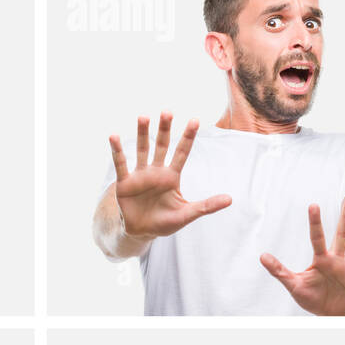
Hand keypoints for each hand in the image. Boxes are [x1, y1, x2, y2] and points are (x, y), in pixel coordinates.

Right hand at [109, 114, 230, 238]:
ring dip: (143, 133)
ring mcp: (140, 175)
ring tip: (143, 117)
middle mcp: (157, 171)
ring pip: (143, 149)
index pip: (182, 153)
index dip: (188, 137)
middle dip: (165, 129)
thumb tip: (230, 199)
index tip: (195, 120)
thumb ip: (206, 206)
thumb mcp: (187, 215)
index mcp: (172, 177)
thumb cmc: (164, 222)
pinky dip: (117, 150)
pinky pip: (121, 164)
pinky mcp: (125, 182)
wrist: (140, 233)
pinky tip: (113, 136)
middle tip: (167, 112)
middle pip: (162, 145)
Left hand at [260, 199, 344, 315]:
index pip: (317, 238)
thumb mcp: (293, 285)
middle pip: (343, 236)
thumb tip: (262, 256)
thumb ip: (279, 271)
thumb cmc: (311, 298)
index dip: (315, 223)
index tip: (312, 205)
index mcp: (321, 259)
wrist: (328, 315)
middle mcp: (338, 260)